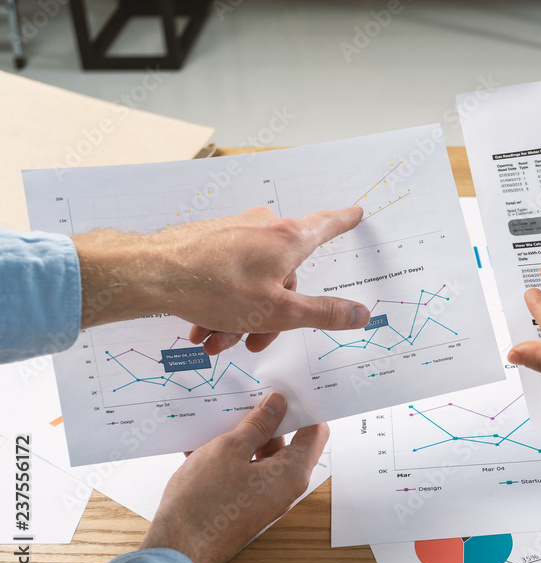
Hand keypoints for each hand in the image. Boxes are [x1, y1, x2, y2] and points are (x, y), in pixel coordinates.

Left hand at [73, 206, 370, 354]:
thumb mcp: (278, 312)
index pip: (327, 225)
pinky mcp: (209, 241)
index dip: (344, 221)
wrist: (150, 273)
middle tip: (254, 342)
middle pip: (285, 275)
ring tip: (218, 341)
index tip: (356, 212)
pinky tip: (203, 328)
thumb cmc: (215, 288)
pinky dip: (220, 304)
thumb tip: (361, 313)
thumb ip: (323, 314)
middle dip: (271, 313)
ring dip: (241, 317)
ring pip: (253, 280)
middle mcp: (263, 228)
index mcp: (288, 240)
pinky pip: (226, 276)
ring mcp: (234, 232)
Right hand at [138, 392, 326, 562]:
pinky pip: (243, 473)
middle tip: (250, 396)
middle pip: (287, 443)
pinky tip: (200, 443)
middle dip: (269, 419)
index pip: (315, 432)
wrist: (177, 551)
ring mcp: (263, 498)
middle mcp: (284, 488)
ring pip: (261, 457)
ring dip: (243, 437)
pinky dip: (228, 458)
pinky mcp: (243, 506)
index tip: (289, 389)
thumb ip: (257, 425)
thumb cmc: (204, 502)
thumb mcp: (229, 450)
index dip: (305, 408)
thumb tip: (278, 404)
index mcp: (291, 473)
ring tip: (220, 416)